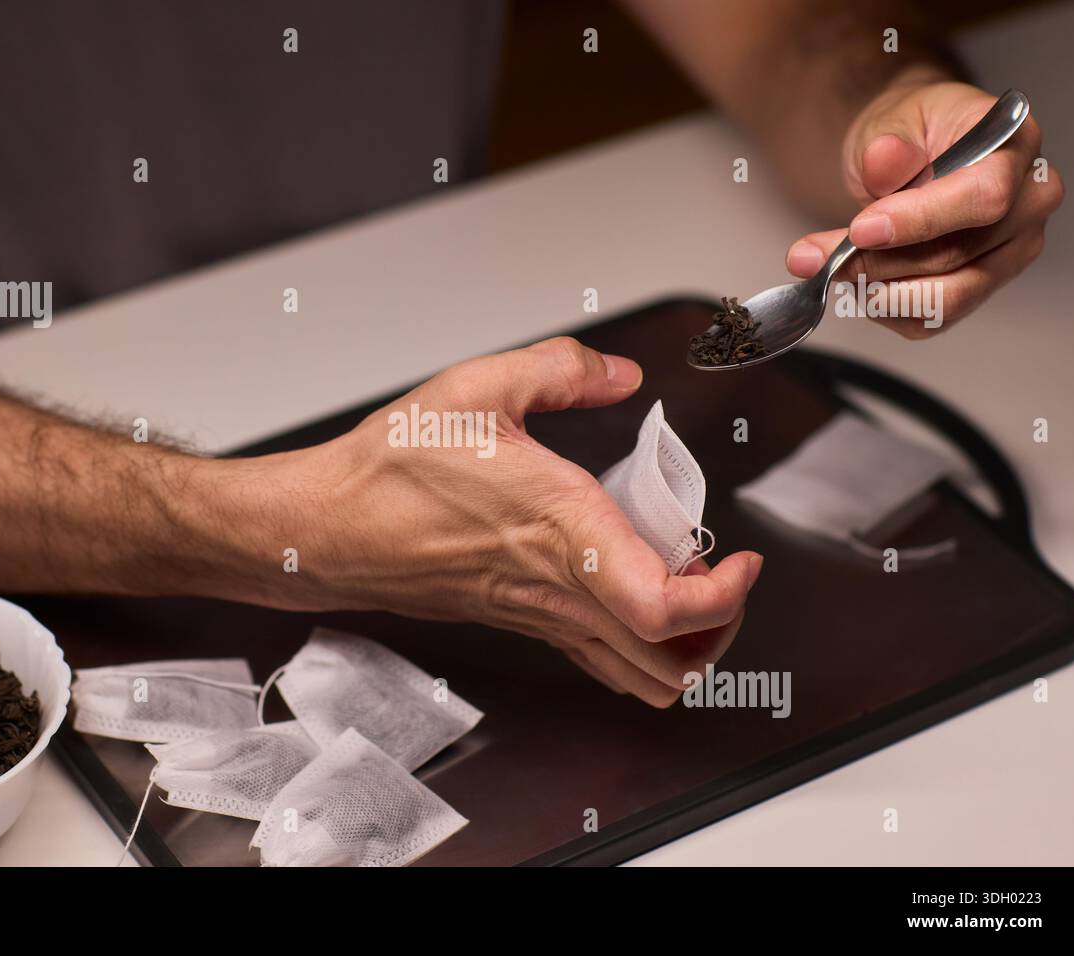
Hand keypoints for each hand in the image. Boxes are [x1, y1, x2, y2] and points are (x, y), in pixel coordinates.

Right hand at [271, 337, 762, 706]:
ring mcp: (538, 615)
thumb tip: (619, 374)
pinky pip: (599, 661)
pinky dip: (639, 648)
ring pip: (639, 676)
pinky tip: (632, 594)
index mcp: (561, 529)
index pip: (665, 607)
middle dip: (722, 629)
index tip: (743, 561)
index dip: (724, 598)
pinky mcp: (519, 621)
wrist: (329, 526)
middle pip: (670, 661)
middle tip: (729, 576)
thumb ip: (563, 368)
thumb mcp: (480, 385)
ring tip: (692, 593)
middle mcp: (557, 587)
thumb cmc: (391, 468)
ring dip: (684, 648)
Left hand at [786, 80, 1062, 336]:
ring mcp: (1011, 252)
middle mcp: (1029, 204)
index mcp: (1016, 147)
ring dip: (873, 290)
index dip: (919, 221)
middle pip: (955, 257)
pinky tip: (855, 280)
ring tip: (827, 266)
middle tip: (812, 255)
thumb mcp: (891, 119)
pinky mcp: (981, 288)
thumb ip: (889, 143)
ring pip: (942, 299)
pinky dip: (882, 308)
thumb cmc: (910, 132)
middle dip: (875, 262)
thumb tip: (885, 159)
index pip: (984, 198)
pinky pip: (929, 320)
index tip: (860, 230)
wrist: (910, 152)